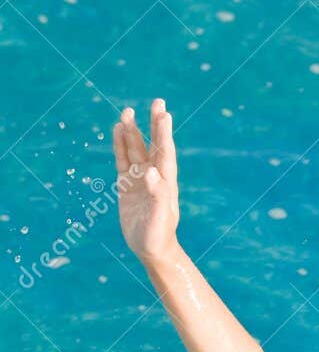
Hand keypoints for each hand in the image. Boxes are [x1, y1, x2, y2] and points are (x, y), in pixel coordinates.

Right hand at [112, 97, 179, 263]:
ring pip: (135, 150)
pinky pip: (122, 161)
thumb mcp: (159, 216)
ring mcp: (140, 179)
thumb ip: (157, 194)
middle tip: (157, 102)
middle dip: (154, 125)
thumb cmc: (159, 234)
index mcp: (165, 182)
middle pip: (153, 145)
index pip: (165, 153)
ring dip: (132, 132)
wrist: (151, 249)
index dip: (164, 134)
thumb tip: (150, 171)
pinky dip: (120, 146)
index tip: (164, 114)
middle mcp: (154, 176)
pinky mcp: (127, 185)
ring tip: (127, 112)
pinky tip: (118, 130)